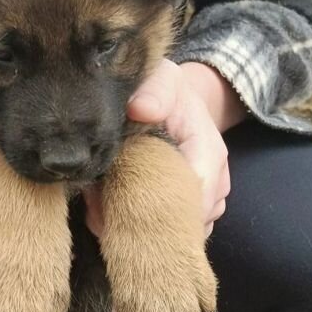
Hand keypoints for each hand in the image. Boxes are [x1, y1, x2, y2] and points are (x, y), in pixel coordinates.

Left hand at [86, 60, 236, 237]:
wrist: (180, 105)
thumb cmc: (168, 93)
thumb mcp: (163, 79)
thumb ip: (154, 91)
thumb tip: (141, 109)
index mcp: (210, 152)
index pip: (196, 193)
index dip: (160, 205)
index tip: (118, 202)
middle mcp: (213, 182)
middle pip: (186, 221)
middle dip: (143, 222)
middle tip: (98, 211)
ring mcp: (204, 201)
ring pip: (176, 231)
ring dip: (137, 227)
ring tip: (100, 208)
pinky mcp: (188, 211)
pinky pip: (168, 232)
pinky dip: (138, 229)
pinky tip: (110, 215)